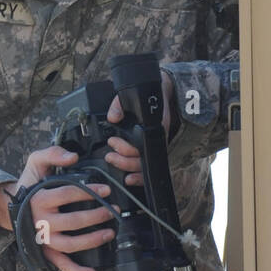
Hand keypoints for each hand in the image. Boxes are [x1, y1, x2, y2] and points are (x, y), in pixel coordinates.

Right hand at [10, 146, 116, 270]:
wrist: (10, 207)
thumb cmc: (28, 184)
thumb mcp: (35, 162)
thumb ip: (52, 153)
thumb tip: (73, 157)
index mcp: (39, 198)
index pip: (68, 194)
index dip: (90, 192)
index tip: (106, 190)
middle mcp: (41, 221)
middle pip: (73, 221)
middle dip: (97, 216)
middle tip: (113, 211)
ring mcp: (44, 239)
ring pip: (70, 244)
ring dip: (92, 240)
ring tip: (110, 233)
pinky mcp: (46, 251)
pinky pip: (61, 264)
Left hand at [105, 70, 175, 187]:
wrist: (161, 92)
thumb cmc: (149, 94)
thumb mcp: (133, 93)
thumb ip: (120, 104)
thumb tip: (113, 117)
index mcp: (156, 127)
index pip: (142, 145)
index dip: (126, 149)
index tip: (112, 141)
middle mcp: (157, 139)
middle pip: (143, 159)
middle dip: (124, 161)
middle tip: (109, 155)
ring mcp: (154, 145)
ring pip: (145, 166)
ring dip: (128, 168)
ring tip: (113, 161)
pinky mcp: (150, 149)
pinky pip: (147, 167)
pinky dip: (139, 176)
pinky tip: (129, 179)